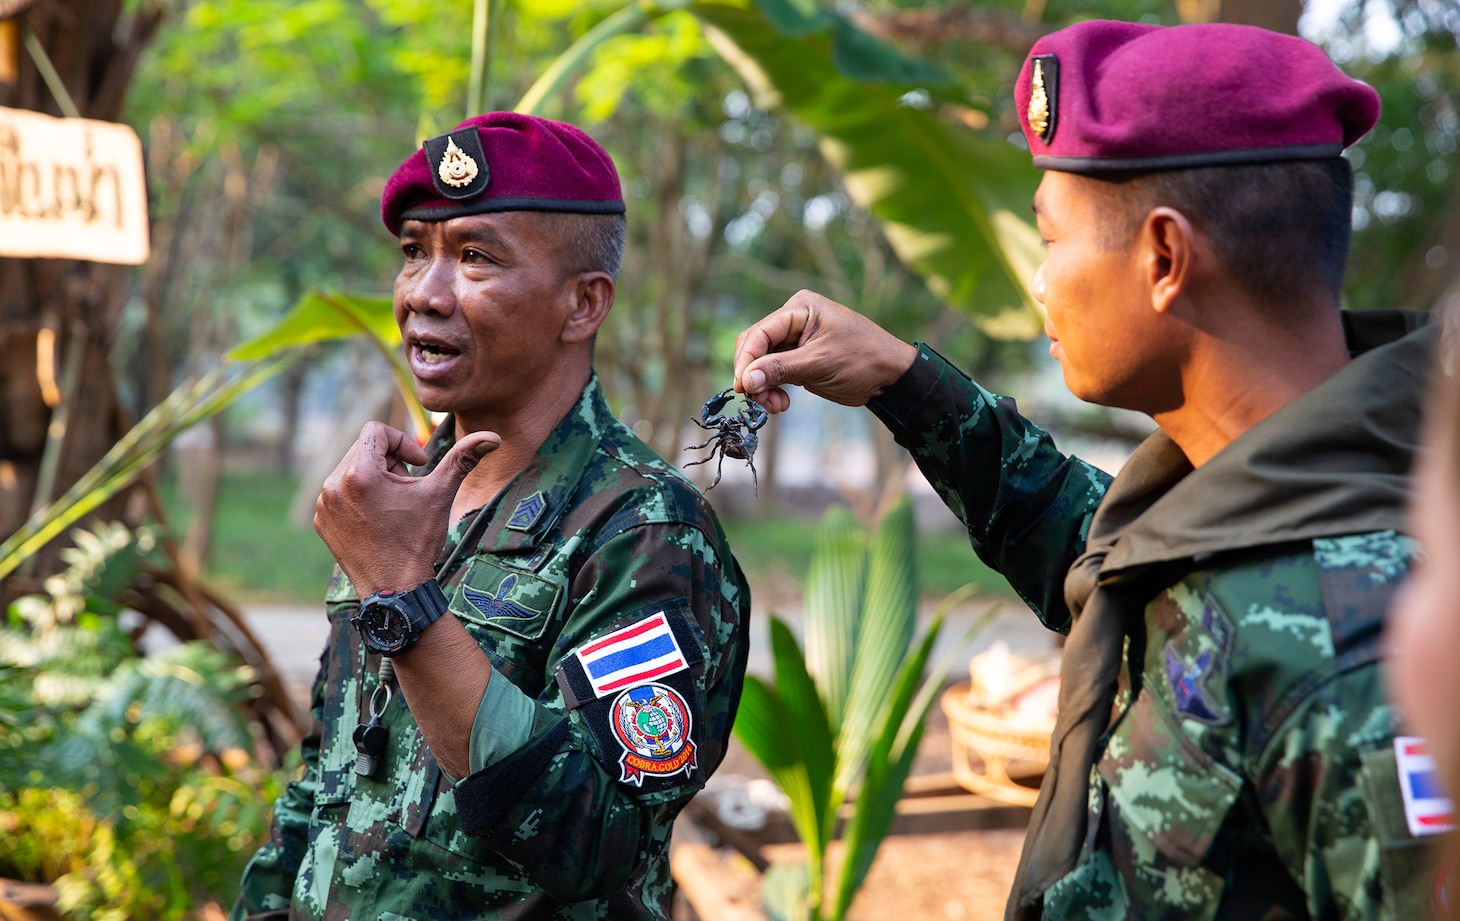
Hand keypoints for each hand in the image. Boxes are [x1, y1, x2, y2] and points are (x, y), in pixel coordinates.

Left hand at [314, 422, 499, 595]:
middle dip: (390, 461)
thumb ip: (462, 459)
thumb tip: (492, 436)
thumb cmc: (418, 541)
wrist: (394, 590)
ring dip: (374, 477)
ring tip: (393, 504)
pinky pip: (340, 492)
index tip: (419, 465)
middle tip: (407, 487)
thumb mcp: (440, 494)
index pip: (376, 431)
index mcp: (360, 472)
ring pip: (351, 469)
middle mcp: (334, 484)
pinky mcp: (322, 521)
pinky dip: (359, 497)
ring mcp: (325, 504)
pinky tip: (378, 519)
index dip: (403, 442)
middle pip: (364, 449)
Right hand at [732, 290, 917, 412]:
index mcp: (799, 308)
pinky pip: (773, 374)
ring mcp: (794, 340)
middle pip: (755, 348)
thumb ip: (781, 369)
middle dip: (754, 376)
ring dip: (762, 387)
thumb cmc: (863, 360)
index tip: (743, 387)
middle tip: (759, 400)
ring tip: (776, 406)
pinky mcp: (798, 359)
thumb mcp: (820, 363)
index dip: (747, 361)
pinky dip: (772, 390)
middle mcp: (793, 320)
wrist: (890, 377)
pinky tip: (782, 403)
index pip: (759, 333)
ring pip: (761, 364)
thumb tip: (747, 380)